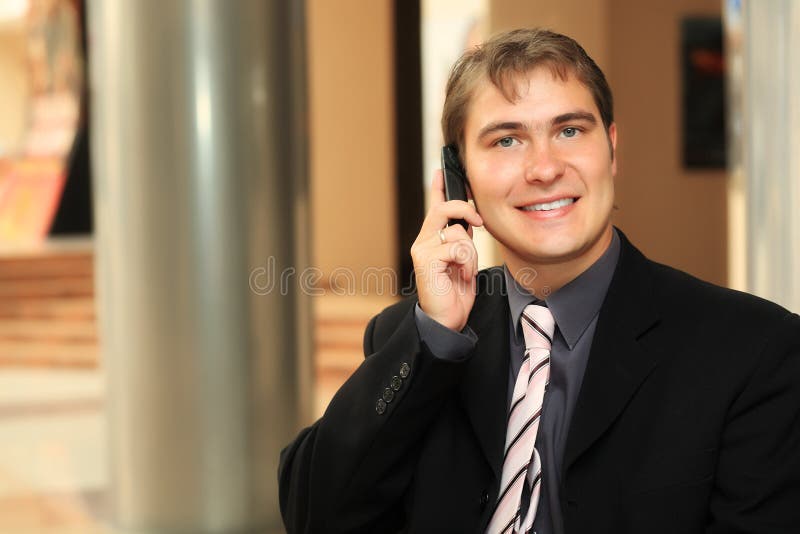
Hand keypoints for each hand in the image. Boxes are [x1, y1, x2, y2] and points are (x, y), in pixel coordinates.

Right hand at [410, 170, 482, 331]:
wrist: (446, 319)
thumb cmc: (455, 292)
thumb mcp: (463, 260)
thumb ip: (462, 240)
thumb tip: (469, 221)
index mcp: (432, 239)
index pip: (435, 206)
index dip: (439, 187)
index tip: (442, 170)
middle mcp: (423, 241)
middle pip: (444, 209)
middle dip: (465, 209)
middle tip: (478, 221)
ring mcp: (422, 249)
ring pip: (457, 231)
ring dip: (470, 252)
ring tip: (465, 269)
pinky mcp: (426, 259)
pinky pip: (457, 248)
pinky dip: (467, 262)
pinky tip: (461, 275)